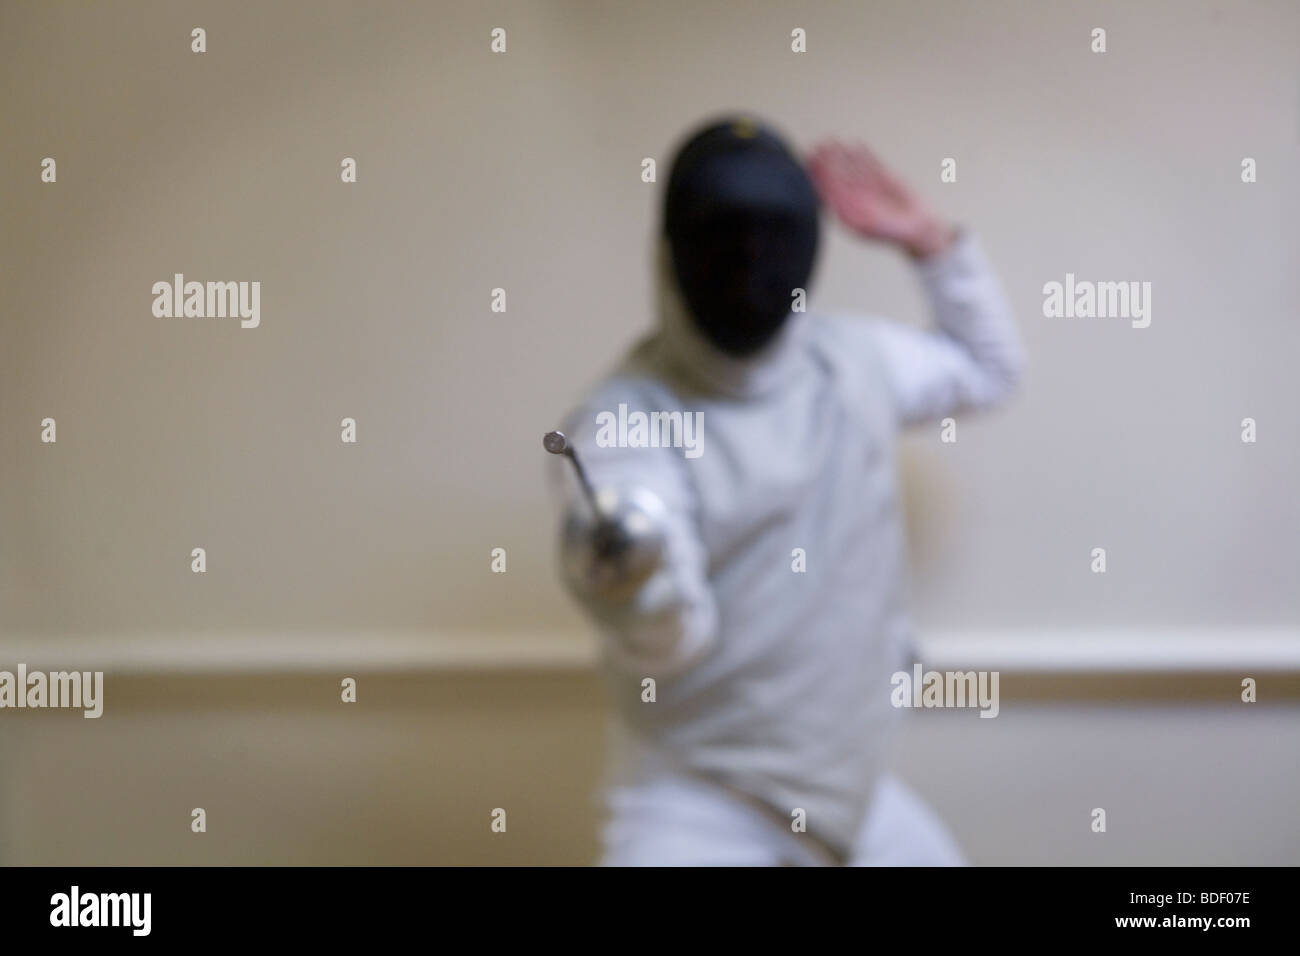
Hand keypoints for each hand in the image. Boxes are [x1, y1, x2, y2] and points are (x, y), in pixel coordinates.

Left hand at [807, 140, 955, 259]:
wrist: (920, 229)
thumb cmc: (896, 232)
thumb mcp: (874, 225)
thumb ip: (857, 215)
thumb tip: (839, 207)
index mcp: (848, 214)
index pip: (831, 193)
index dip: (822, 177)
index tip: (815, 164)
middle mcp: (855, 201)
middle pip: (838, 179)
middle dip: (829, 163)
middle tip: (820, 146)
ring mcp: (869, 191)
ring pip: (853, 170)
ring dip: (843, 156)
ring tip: (834, 141)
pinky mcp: (883, 182)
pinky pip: (872, 166)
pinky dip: (865, 156)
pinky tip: (857, 144)